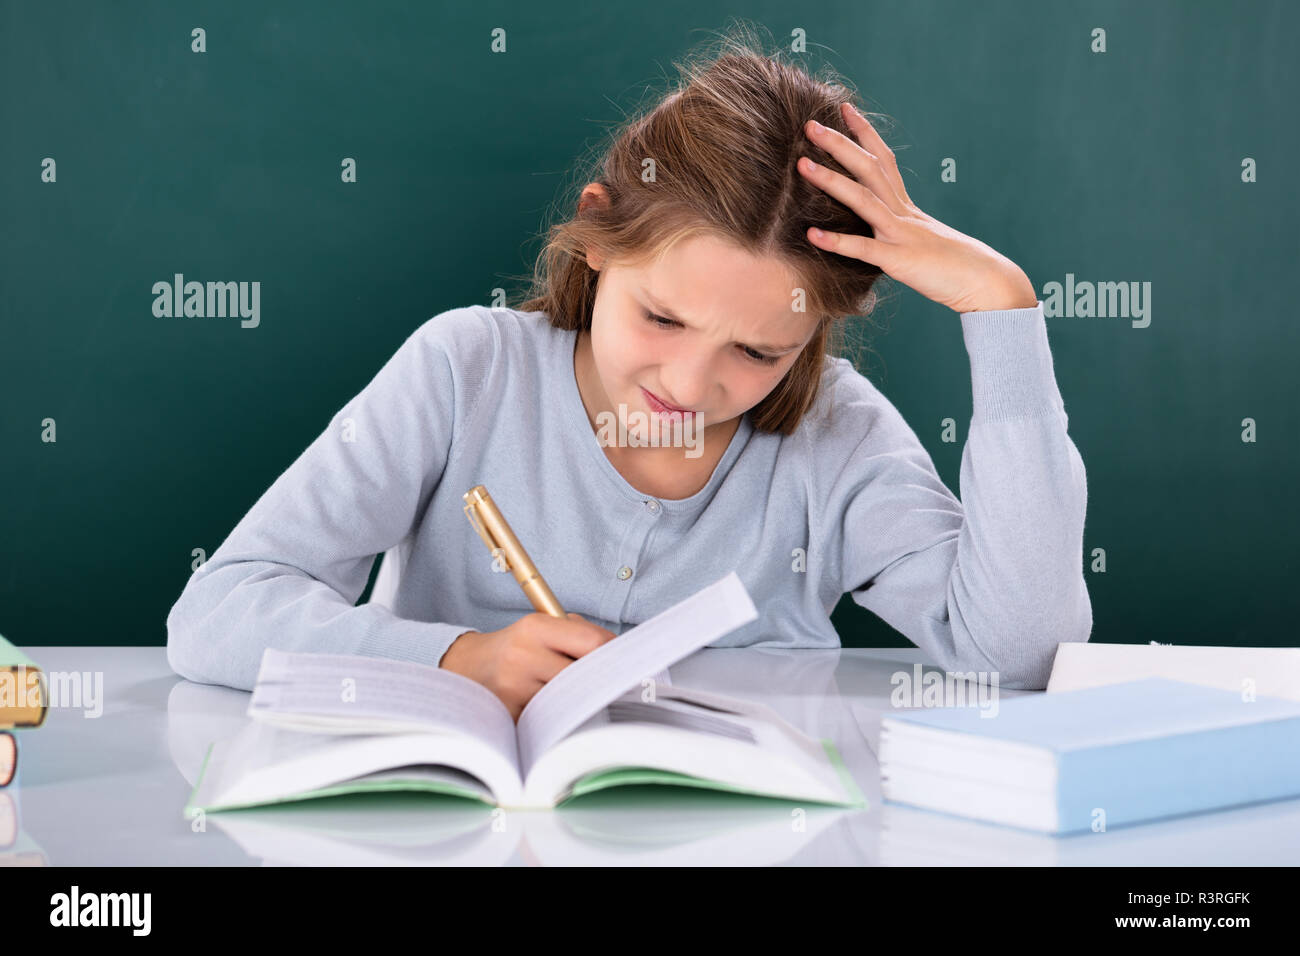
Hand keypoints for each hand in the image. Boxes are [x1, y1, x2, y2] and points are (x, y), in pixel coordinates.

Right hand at [440, 613, 617, 721]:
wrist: (468, 666)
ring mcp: (514, 688)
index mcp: (536, 628)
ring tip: (580, 698)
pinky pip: (550, 720)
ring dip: (580, 703)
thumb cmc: (517, 647)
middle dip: (600, 683)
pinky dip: (560, 718)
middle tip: (615, 688)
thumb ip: (581, 635)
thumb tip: (621, 655)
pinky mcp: (509, 714)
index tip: (627, 666)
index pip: (592, 643)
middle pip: (584, 676)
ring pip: (569, 701)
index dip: (615, 656)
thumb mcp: (543, 627)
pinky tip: (558, 712)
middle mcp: (523, 655)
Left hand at [798, 102, 1037, 313]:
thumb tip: (881, 229)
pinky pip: (864, 249)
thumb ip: (899, 229)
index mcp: (906, 206)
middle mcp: (902, 212)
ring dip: (831, 180)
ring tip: (801, 164)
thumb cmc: (953, 266)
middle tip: (810, 123)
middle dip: (839, 144)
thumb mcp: (921, 240)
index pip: (883, 159)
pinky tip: (812, 234)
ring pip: (862, 199)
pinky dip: (837, 242)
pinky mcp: (898, 260)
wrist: (985, 282)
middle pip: (869, 168)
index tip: (845, 109)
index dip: (864, 133)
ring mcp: (900, 234)